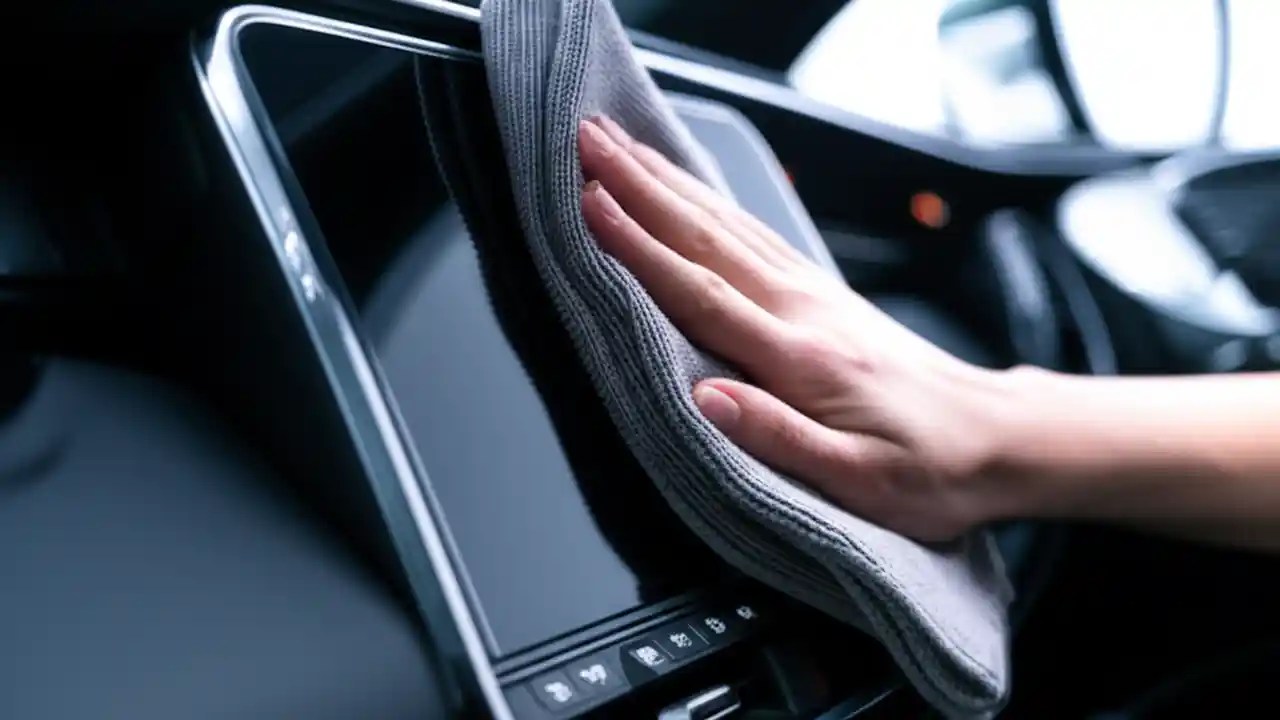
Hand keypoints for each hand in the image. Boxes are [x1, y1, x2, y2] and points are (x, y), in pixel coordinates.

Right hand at [577, 116, 1021, 541]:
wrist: (993, 438)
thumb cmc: (927, 470)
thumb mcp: (857, 479)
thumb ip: (778, 436)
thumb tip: (704, 399)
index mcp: (801, 359)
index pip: (702, 292)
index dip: (640, 247)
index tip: (592, 201)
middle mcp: (803, 311)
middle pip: (705, 238)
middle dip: (640, 186)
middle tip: (587, 140)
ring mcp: (813, 295)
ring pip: (726, 225)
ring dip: (669, 182)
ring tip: (621, 146)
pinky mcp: (821, 295)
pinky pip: (754, 234)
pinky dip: (712, 202)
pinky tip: (689, 187)